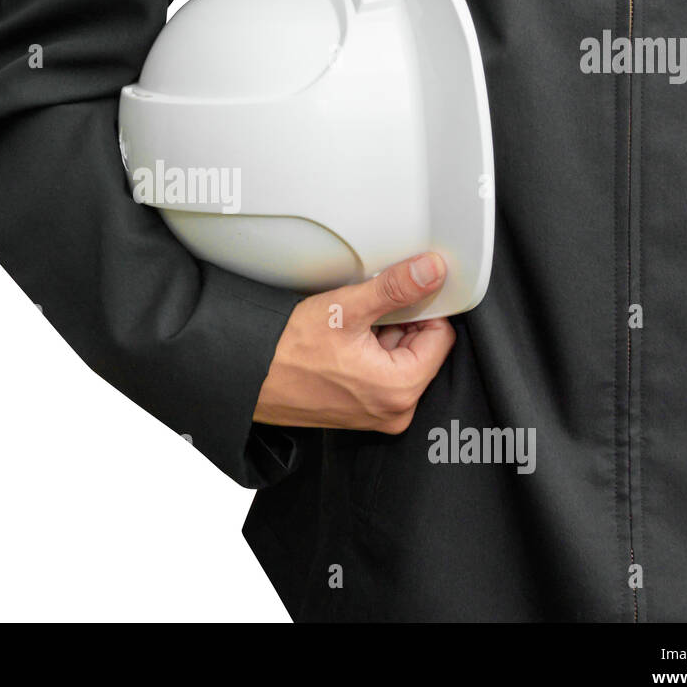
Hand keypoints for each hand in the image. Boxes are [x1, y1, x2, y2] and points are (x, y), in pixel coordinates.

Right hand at [253, 252, 454, 432]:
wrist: (246, 375)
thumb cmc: (286, 351)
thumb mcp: (346, 309)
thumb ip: (396, 288)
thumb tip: (431, 271)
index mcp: (399, 390)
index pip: (440, 337)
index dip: (422, 310)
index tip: (399, 297)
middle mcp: (394, 411)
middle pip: (421, 350)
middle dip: (399, 325)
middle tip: (364, 315)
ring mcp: (376, 415)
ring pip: (399, 361)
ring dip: (381, 338)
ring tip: (347, 331)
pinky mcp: (359, 413)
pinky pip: (380, 376)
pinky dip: (368, 355)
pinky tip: (341, 346)